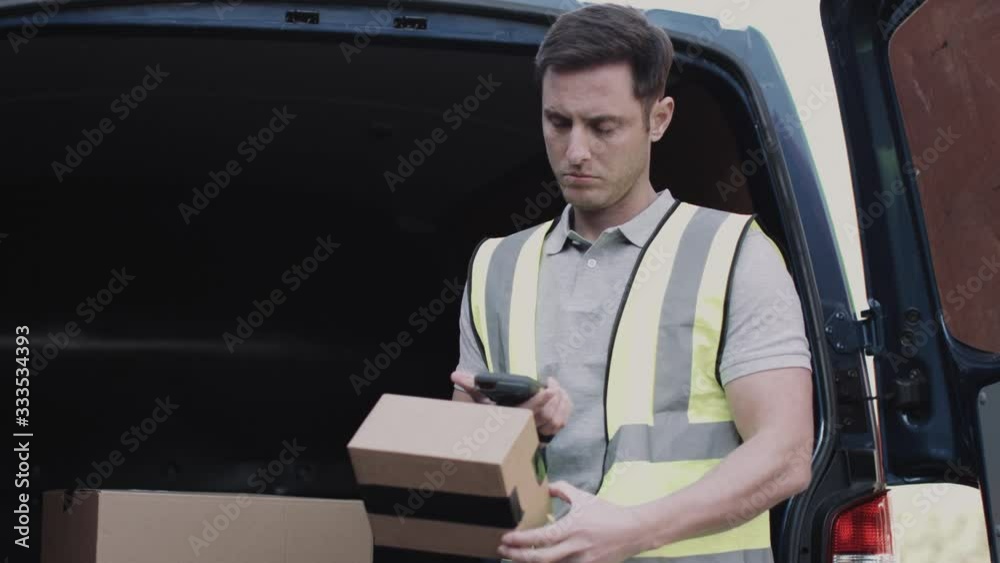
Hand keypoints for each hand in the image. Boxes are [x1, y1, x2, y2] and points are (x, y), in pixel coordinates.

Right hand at [450, 371, 572, 437]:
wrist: (501, 430)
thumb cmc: (492, 410)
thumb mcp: (481, 398)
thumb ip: (470, 385)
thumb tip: (454, 375)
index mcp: (513, 418)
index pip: (529, 412)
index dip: (540, 401)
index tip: (548, 389)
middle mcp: (527, 428)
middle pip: (547, 416)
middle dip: (553, 399)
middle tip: (551, 384)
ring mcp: (539, 433)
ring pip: (557, 421)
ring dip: (560, 403)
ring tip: (555, 388)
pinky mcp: (549, 432)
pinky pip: (564, 422)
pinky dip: (566, 408)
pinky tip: (561, 396)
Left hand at [499, 481, 648, 562]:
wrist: (633, 531)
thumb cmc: (607, 513)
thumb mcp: (583, 498)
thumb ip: (563, 491)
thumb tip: (544, 487)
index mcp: (573, 527)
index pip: (542, 537)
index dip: (521, 540)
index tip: (505, 538)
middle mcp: (576, 547)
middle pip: (542, 558)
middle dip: (519, 556)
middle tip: (503, 551)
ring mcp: (583, 560)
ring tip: (517, 558)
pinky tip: (540, 562)